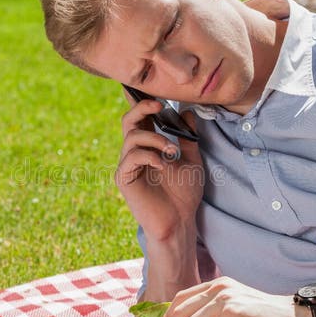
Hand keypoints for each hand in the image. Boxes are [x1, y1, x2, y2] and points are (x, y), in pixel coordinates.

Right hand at [115, 94, 203, 242]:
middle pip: (128, 121)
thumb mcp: (191, 159)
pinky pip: (131, 157)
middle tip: (160, 105)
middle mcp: (134, 153)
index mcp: (148, 147)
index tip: (159, 95)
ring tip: (172, 151)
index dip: (143, 103)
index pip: (141, 119)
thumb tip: (187, 112)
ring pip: (132, 137)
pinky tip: (163, 165)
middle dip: (142, 108)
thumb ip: (188, 136)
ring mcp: (127, 165)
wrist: (179, 221)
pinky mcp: (124, 178)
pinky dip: (150, 156)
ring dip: (155, 138)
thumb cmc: (184, 194)